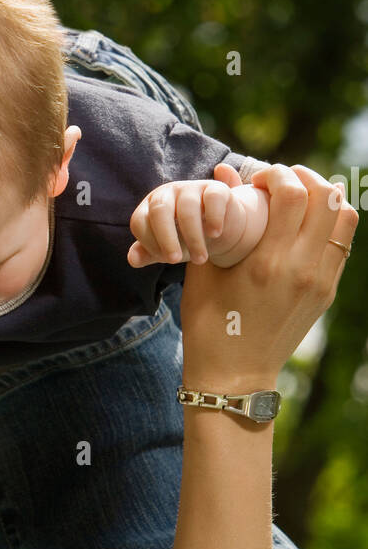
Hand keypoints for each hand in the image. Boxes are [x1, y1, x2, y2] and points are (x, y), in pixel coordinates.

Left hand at [128, 164, 263, 267]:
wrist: (220, 231)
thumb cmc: (186, 239)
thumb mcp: (166, 249)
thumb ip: (148, 253)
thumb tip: (132, 259)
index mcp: (150, 206)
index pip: (140, 221)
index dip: (148, 242)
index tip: (163, 258)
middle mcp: (168, 193)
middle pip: (160, 210)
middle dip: (166, 238)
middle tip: (175, 260)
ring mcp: (191, 188)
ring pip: (187, 208)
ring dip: (193, 238)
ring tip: (200, 259)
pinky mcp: (216, 189)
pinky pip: (212, 199)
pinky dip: (214, 218)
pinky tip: (214, 234)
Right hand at [179, 164, 357, 389]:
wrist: (235, 375)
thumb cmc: (209, 325)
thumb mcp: (203, 271)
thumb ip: (215, 220)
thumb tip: (224, 173)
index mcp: (267, 264)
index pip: (293, 194)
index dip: (277, 174)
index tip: (258, 181)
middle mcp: (302, 270)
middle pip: (328, 198)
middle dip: (304, 177)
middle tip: (281, 182)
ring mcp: (320, 282)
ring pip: (345, 218)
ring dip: (325, 198)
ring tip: (299, 198)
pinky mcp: (327, 293)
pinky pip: (342, 244)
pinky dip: (328, 224)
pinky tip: (304, 225)